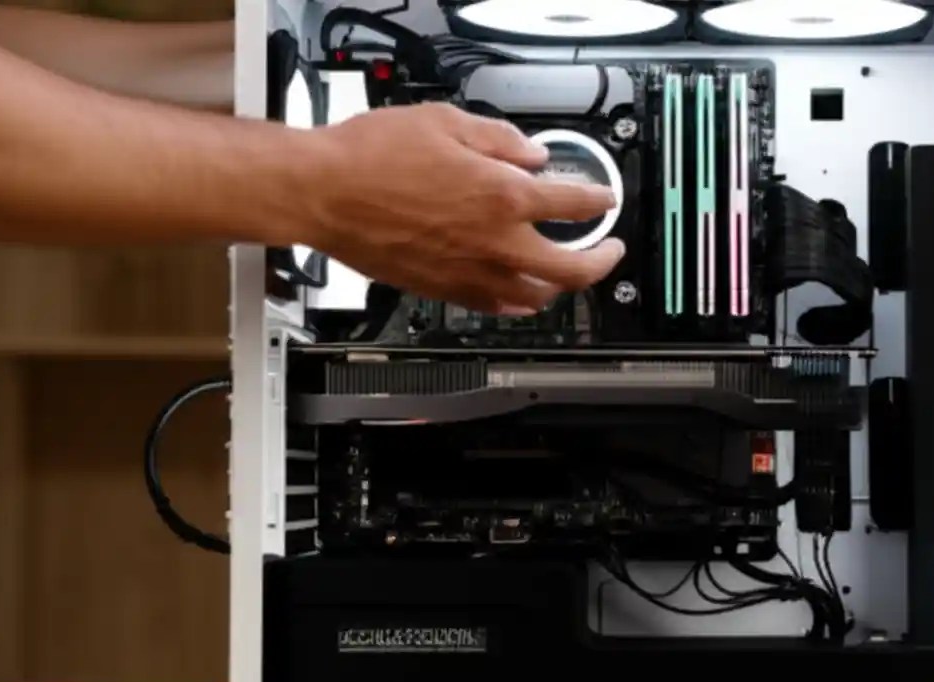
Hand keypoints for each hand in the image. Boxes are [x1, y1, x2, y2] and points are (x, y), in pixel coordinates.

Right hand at [301, 102, 624, 314]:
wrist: (323, 193)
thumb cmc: (372, 157)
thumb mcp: (446, 123)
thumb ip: (499, 139)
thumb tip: (531, 153)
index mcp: (502, 196)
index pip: (575, 204)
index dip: (599, 200)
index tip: (605, 197)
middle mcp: (494, 242)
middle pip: (572, 270)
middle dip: (602, 262)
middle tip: (609, 251)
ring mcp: (469, 272)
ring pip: (536, 297)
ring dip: (561, 287)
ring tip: (568, 276)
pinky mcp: (442, 290)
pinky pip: (495, 307)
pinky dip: (518, 303)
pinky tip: (521, 297)